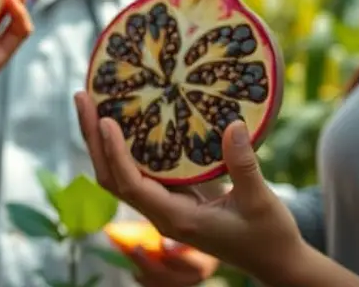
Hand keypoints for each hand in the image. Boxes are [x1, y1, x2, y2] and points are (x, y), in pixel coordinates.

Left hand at [74, 91, 303, 283]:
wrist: (275, 261)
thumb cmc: (268, 235)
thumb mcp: (261, 201)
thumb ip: (244, 165)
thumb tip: (233, 124)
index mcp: (175, 218)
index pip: (130, 184)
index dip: (114, 153)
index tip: (106, 120)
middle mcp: (161, 213)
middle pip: (111, 176)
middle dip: (93, 138)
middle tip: (83, 97)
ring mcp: (163, 206)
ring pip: (119, 174)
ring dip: (101, 140)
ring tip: (91, 101)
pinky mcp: (171, 198)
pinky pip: (136, 171)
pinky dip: (122, 146)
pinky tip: (122, 118)